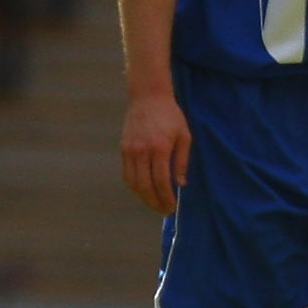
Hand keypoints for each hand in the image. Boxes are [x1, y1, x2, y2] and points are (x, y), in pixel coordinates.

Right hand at [120, 90, 191, 216]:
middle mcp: (141, 151)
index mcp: (159, 147)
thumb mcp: (184, 136)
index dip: (167, 197)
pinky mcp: (123, 149)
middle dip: (155, 202)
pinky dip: (134, 186)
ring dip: (143, 198)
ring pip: (133, 183)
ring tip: (154, 203)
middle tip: (164, 210)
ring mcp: (129, 150)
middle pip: (145, 186)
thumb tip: (181, 184)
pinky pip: (126, 174)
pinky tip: (144, 190)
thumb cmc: (170, 116)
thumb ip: (182, 161)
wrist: (148, 97)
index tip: (173, 206)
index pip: (161, 181)